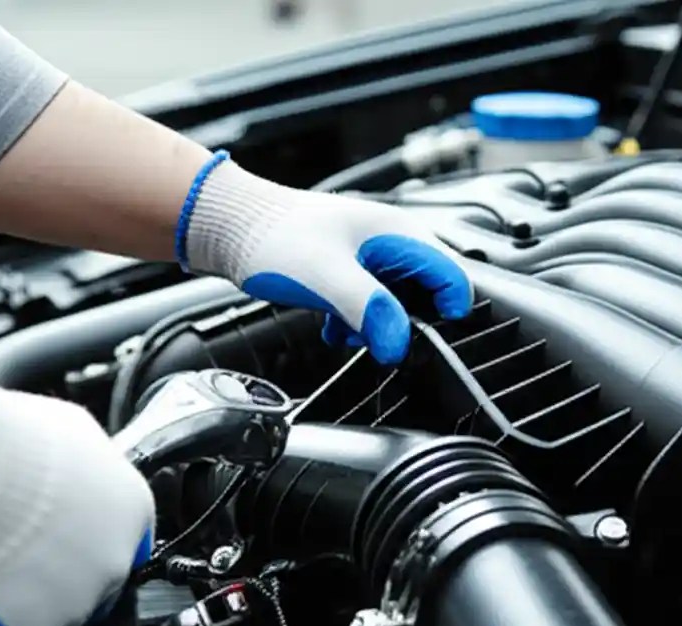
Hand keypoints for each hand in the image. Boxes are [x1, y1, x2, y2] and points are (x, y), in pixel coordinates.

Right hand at [0, 384, 153, 625]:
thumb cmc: (0, 441)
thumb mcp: (69, 430)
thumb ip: (90, 464)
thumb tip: (79, 471)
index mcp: (133, 510)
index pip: (124, 540)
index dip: (86, 541)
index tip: (61, 540)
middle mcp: (114, 561)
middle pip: (94, 582)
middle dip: (57, 574)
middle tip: (11, 553)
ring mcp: (76, 603)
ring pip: (53, 615)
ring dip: (22, 601)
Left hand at [178, 152, 473, 364]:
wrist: (226, 225)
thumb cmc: (273, 236)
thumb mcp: (328, 278)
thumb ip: (372, 311)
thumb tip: (400, 345)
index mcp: (400, 233)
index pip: (454, 278)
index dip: (448, 314)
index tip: (421, 339)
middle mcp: (392, 241)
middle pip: (429, 294)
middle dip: (407, 324)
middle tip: (376, 337)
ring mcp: (371, 254)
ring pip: (398, 303)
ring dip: (378, 325)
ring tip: (347, 329)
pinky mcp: (349, 269)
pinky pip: (371, 304)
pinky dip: (357, 321)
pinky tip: (334, 326)